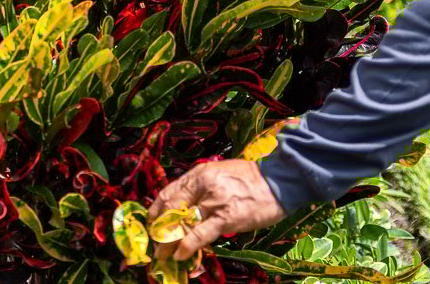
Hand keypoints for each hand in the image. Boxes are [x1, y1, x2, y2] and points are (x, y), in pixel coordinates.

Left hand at [148, 159, 284, 262]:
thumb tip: (183, 205)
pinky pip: (200, 235)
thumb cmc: (249, 178)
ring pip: (183, 224)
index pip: (169, 192)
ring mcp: (213, 202)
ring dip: (169, 242)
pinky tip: (180, 255)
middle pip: (172, 209)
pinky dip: (187, 246)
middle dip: (161, 229)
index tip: (151, 222)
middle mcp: (202, 185)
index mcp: (199, 173)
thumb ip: (201, 187)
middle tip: (155, 243)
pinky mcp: (226, 218)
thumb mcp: (219, 173)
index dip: (156, 210)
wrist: (278, 181)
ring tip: (162, 254)